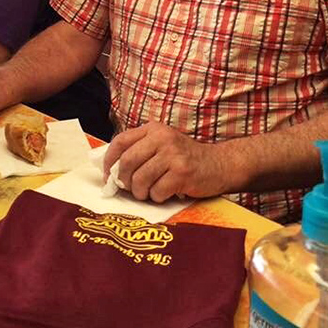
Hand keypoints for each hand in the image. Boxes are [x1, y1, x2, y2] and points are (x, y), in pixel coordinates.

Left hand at [104, 121, 226, 202]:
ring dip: (141, 192)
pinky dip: (157, 198)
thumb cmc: (184, 158)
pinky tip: (165, 193)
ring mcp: (173, 155)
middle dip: (124, 180)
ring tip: (149, 192)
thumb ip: (140, 150)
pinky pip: (157, 191)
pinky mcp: (182, 173)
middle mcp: (162, 138)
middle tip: (130, 189)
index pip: (120, 141)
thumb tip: (111, 170)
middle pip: (127, 162)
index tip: (109, 176)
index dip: (109, 161)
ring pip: (140, 179)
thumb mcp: (162, 145)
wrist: (219, 164)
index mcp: (153, 129)